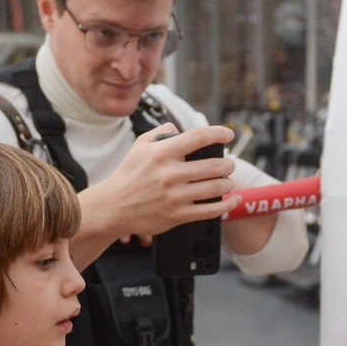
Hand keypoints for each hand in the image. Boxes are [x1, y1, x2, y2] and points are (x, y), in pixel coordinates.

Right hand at [81, 123, 238, 242]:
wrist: (113, 207)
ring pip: (217, 187)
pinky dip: (228, 204)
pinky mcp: (178, 215)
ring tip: (227, 180)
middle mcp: (171, 174)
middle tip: (229, 164)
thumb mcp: (140, 146)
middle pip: (215, 166)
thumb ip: (161, 133)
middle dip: (228, 164)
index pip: (199, 137)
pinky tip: (233, 199)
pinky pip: (211, 210)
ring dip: (228, 183)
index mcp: (163, 153)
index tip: (229, 134)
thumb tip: (179, 129)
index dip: (219, 133)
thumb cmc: (128, 175)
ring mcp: (175, 196)